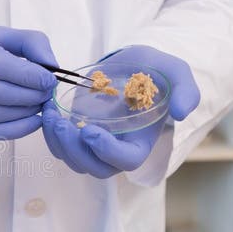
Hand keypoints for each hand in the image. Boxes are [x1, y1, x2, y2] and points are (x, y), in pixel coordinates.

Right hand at [0, 25, 56, 139]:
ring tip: (39, 104)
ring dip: (26, 113)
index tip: (50, 80)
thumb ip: (30, 43)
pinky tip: (33, 121)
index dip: (30, 76)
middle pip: (0, 94)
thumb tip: (53, 67)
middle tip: (47, 93)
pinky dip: (16, 130)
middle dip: (32, 96)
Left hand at [42, 45, 199, 177]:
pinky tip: (46, 112)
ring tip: (51, 117)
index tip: (91, 132)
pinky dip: (49, 134)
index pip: (126, 161)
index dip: (108, 152)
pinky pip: (59, 146)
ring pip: (73, 160)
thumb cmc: (155, 71)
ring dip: (58, 143)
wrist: (131, 63)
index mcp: (142, 141)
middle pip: (95, 168)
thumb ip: (186, 91)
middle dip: (75, 151)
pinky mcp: (77, 133)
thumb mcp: (176, 73)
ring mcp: (95, 143)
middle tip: (62, 124)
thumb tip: (182, 113)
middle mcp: (117, 148)